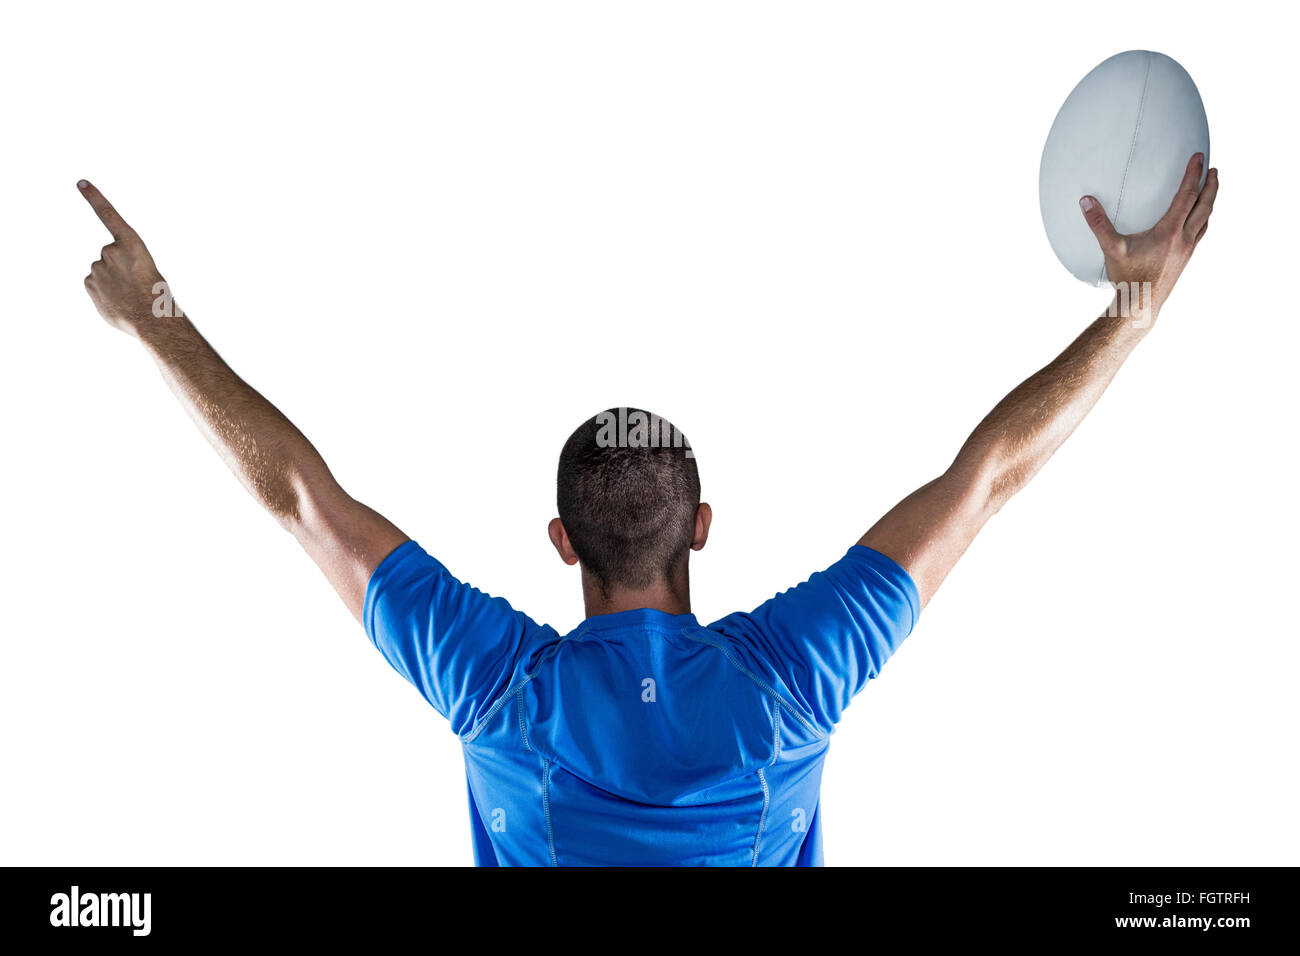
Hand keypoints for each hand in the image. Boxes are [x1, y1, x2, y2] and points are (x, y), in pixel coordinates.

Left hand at [79, 180, 171, 333]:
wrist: (151, 319)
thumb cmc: (157, 297)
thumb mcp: (147, 272)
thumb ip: (123, 266)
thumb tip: (99, 276)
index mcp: (131, 244)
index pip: (109, 215)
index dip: (94, 197)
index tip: (81, 183)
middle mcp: (111, 251)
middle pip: (110, 256)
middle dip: (119, 269)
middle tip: (135, 284)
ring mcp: (98, 267)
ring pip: (103, 272)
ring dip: (113, 283)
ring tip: (128, 296)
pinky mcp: (89, 284)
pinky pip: (96, 285)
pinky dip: (105, 294)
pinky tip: (118, 303)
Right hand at [1079, 153, 1218, 320]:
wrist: (1141, 306)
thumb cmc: (1127, 278)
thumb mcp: (1111, 249)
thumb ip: (1098, 224)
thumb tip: (1085, 200)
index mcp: (1170, 232)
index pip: (1187, 196)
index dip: (1193, 174)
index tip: (1198, 157)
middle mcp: (1184, 239)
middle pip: (1205, 205)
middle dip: (1211, 185)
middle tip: (1213, 168)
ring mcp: (1187, 250)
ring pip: (1206, 219)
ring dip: (1210, 201)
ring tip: (1210, 189)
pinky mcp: (1185, 259)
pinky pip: (1200, 232)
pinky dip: (1203, 219)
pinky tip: (1197, 219)